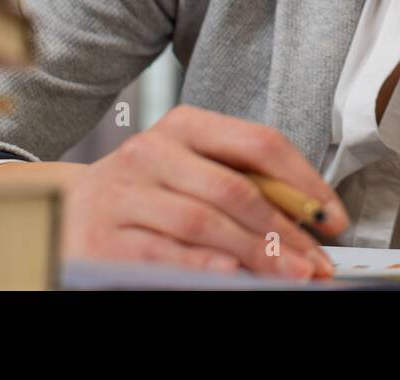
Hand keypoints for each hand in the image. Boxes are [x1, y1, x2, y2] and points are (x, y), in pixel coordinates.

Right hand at [60, 105, 348, 279]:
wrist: (67, 209)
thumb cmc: (148, 191)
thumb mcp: (194, 170)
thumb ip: (245, 182)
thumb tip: (311, 217)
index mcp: (184, 125)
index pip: (259, 143)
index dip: (304, 183)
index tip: (332, 218)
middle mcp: (151, 152)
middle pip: (234, 188)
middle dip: (285, 229)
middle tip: (316, 262)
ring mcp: (124, 194)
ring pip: (202, 221)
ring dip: (254, 252)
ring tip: (289, 274)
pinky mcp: (103, 238)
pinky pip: (161, 253)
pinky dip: (201, 264)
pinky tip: (231, 273)